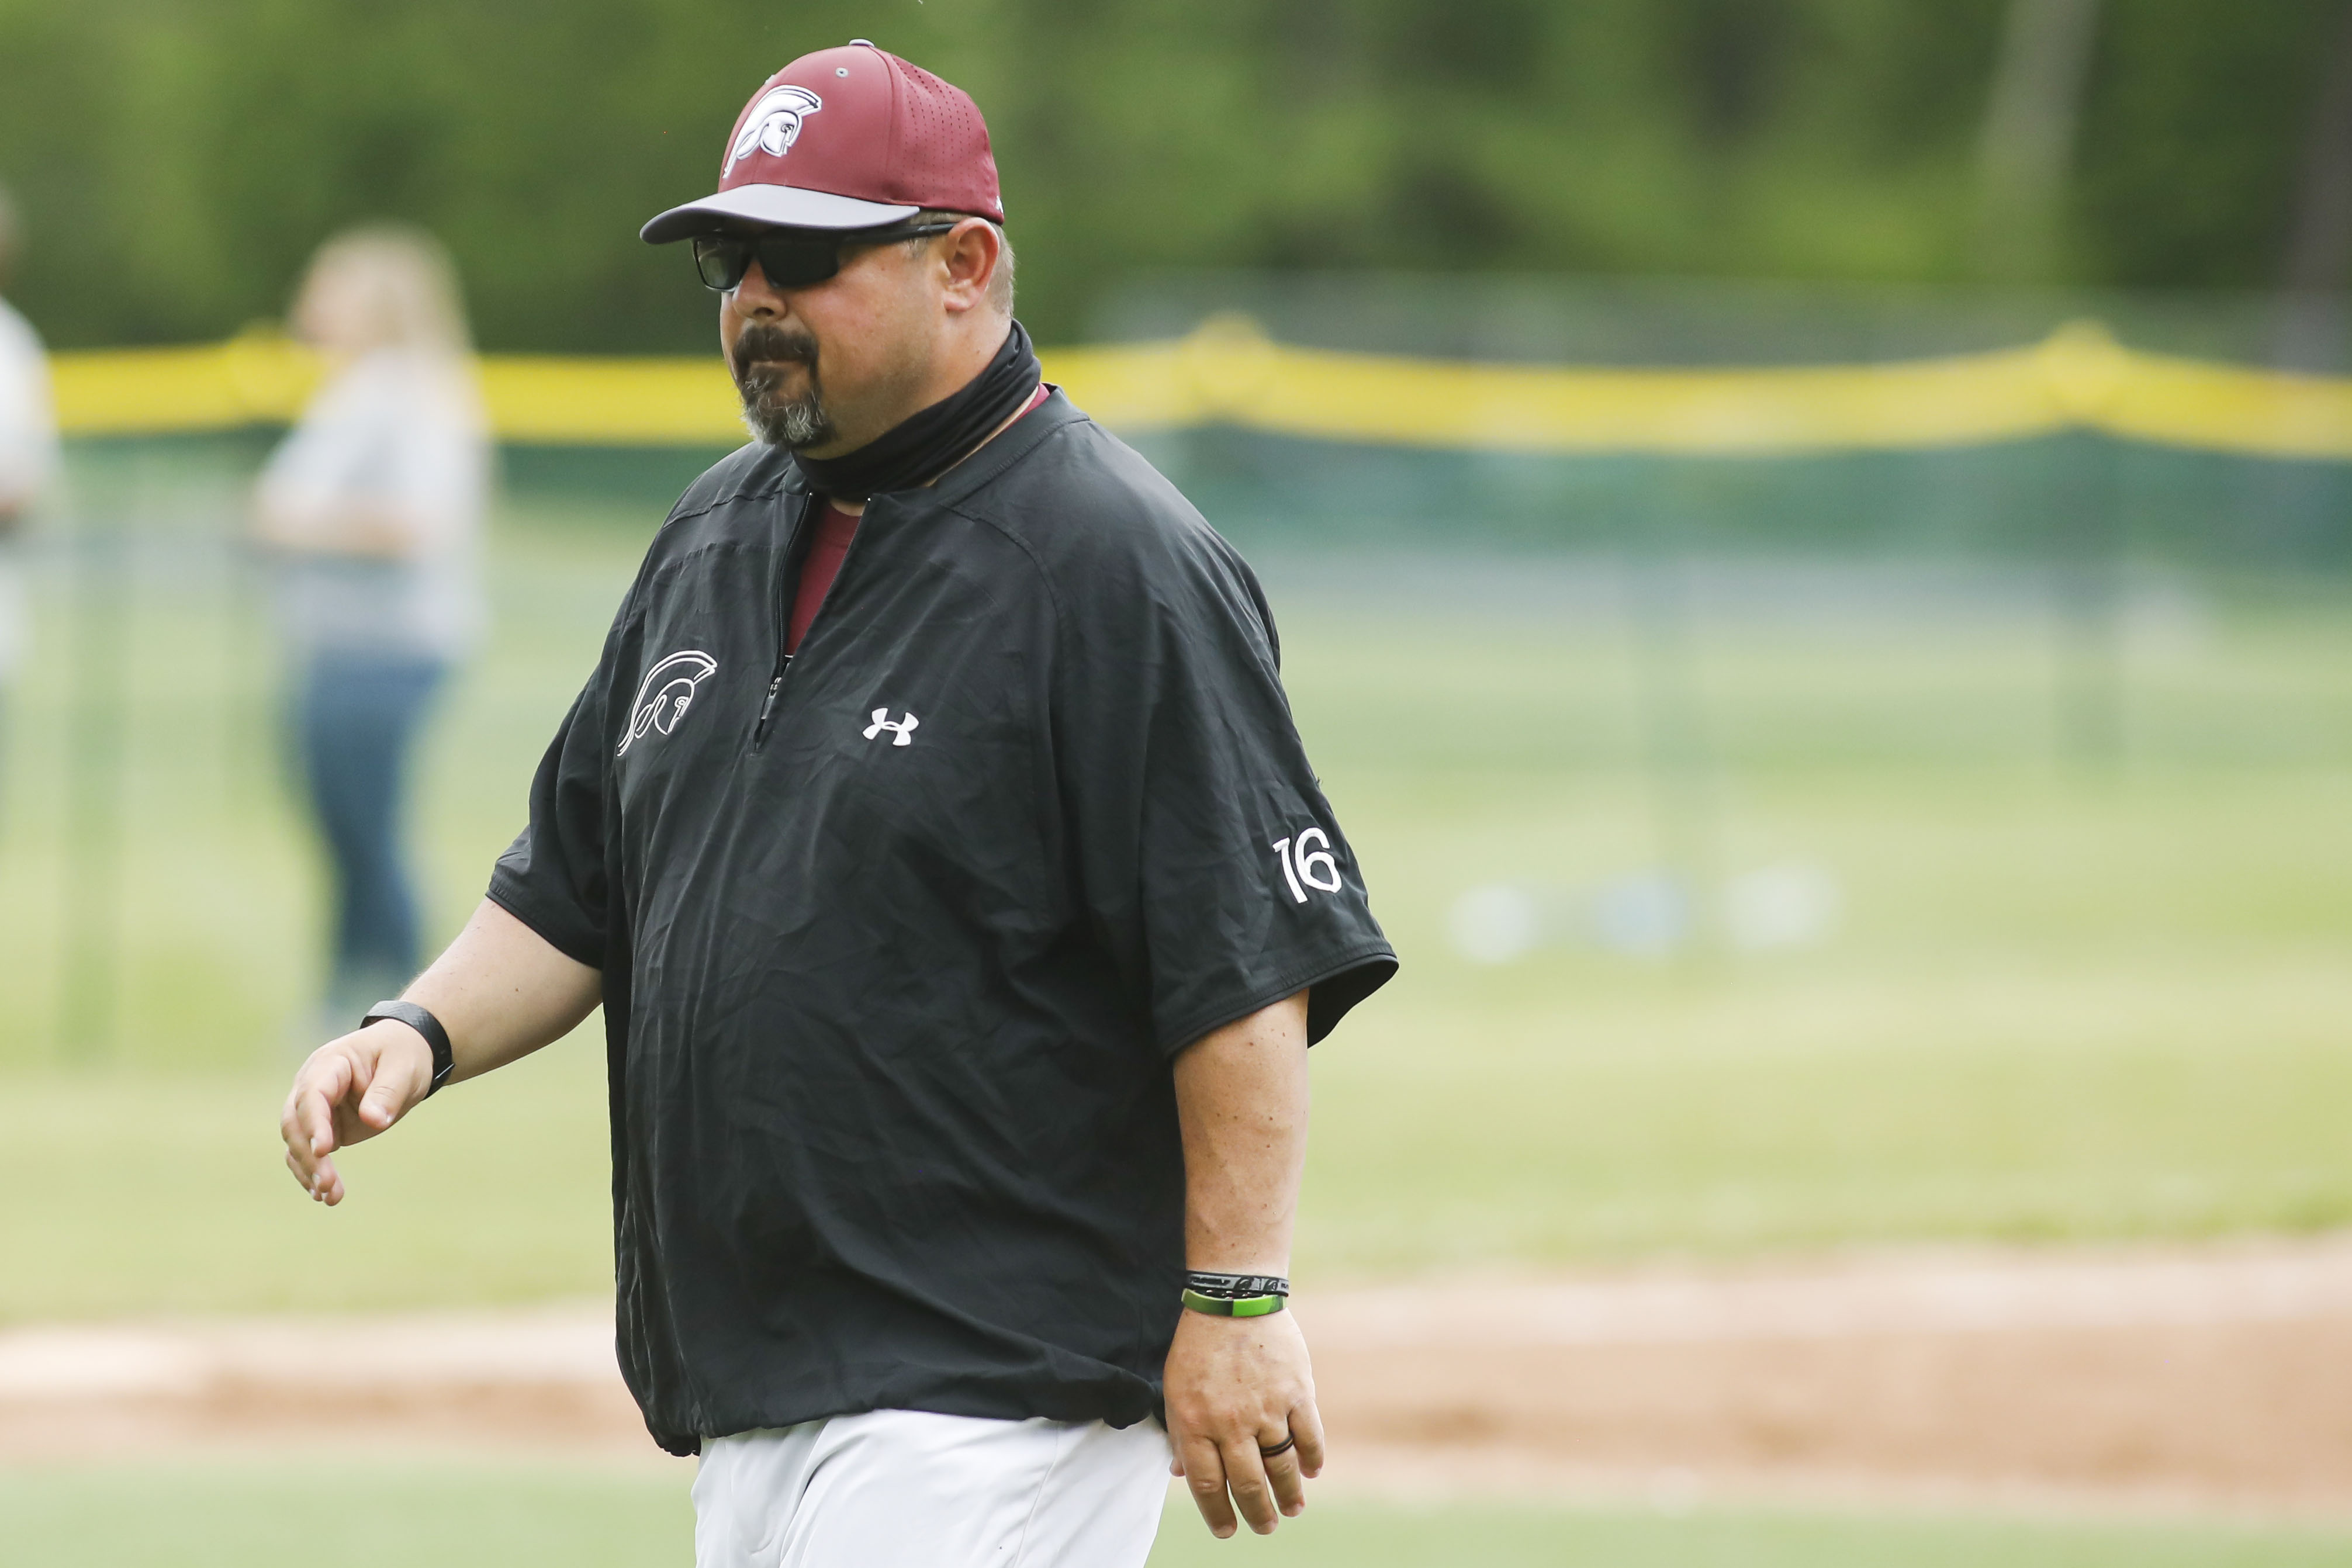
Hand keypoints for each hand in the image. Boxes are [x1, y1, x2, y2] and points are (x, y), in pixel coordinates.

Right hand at [278, 1020, 434, 1204]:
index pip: (312, 1094)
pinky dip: (312, 1172)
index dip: (314, 1122)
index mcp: (330, 1063)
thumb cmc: (402, 1055)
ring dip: (309, 1170)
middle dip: (308, 1155)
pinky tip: (325, 1195)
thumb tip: (373, 1121)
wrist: (404, 1055)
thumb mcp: (404, 1068)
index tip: (325, 1149)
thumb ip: (387, 1092)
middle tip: (327, 1184)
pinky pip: (308, 1151)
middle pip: (296, 1122)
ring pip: (298, 1142)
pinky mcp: (324, 1127)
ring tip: (329, 1197)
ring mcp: (315, 1108)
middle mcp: (312, 1085)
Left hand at [1163, 1305, 1324, 1538]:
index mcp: (1195, 1423)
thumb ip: (1180, 1435)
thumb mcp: (1175, 1391)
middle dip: (1258, 1514)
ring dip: (1288, 1495)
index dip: (1218, 1515)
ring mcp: (1267, 1408)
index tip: (1227, 1530)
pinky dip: (1312, 1459)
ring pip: (1281, 1467)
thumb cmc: (1197, 1348)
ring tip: (1292, 1509)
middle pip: (1247, 1484)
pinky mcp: (1297, 1392)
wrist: (1233, 1300)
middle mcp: (1230, 1423)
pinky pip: (1309, 1437)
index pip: (1208, 1486)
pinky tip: (1311, 1472)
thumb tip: (1182, 1475)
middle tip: (1265, 1527)